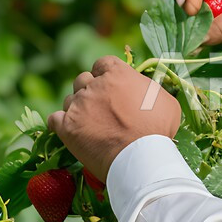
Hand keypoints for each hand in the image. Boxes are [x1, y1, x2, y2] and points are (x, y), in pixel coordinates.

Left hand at [48, 56, 181, 181]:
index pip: (103, 63)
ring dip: (77, 108)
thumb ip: (147, 90)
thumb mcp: (166, 101)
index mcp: (118, 74)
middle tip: (102, 109)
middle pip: (83, 79)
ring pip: (69, 99)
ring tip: (91, 125)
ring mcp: (78, 106)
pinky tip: (72, 131)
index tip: (111, 87)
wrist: (141, 158)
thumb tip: (142, 91)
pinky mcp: (67, 127)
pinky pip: (55, 119)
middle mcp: (94, 85)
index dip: (105, 75)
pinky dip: (62, 124)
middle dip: (90, 91)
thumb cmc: (158, 131)